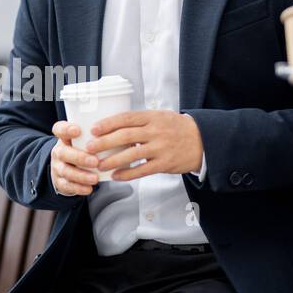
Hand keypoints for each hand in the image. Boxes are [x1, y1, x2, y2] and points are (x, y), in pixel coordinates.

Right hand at [50, 120, 100, 195]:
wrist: (69, 169)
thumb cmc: (82, 151)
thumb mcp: (85, 140)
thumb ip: (98, 136)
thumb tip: (122, 131)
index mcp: (64, 138)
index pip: (59, 129)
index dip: (66, 129)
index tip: (78, 130)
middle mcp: (59, 151)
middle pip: (63, 152)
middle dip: (80, 157)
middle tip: (95, 161)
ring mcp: (58, 167)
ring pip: (66, 171)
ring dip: (81, 175)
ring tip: (95, 178)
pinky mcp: (60, 182)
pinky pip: (67, 186)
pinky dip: (79, 188)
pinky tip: (89, 188)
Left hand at [85, 110, 203, 182]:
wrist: (203, 140)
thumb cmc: (176, 128)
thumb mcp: (160, 117)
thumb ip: (140, 122)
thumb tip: (114, 128)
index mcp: (153, 117)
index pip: (126, 118)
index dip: (108, 123)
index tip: (94, 129)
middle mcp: (156, 131)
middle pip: (125, 136)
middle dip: (104, 142)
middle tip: (89, 148)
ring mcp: (160, 148)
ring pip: (131, 154)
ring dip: (112, 160)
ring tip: (98, 164)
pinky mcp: (165, 163)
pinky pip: (142, 170)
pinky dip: (127, 174)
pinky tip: (116, 176)